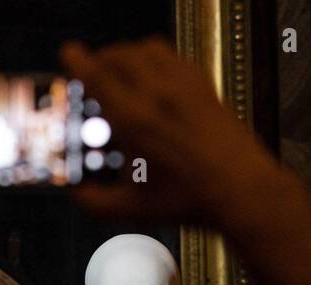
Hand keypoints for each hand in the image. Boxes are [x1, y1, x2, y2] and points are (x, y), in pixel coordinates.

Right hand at [60, 38, 289, 226]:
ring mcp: (184, 86)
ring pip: (146, 48)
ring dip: (127, 53)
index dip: (78, 60)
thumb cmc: (192, 200)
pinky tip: (153, 75)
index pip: (98, 75)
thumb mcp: (136, 209)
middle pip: (119, 55)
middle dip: (100, 58)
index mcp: (136, 120)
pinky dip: (154, 57)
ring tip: (120, 68)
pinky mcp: (203, 86)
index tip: (69, 53)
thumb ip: (98, 202)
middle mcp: (158, 94)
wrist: (241, 190)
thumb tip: (78, 195)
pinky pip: (172, 56)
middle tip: (91, 70)